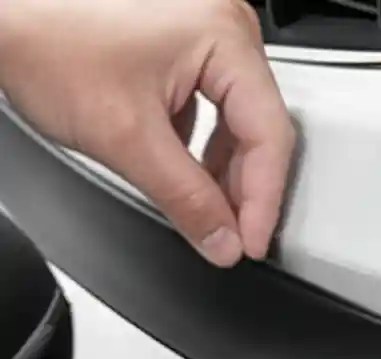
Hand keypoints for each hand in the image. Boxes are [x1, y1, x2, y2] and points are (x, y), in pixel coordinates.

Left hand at [0, 0, 294, 266]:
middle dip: (244, 187)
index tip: (250, 242)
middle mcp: (226, 25)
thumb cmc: (43, 40)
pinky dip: (203, 143)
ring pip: (237, 118)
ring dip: (223, 168)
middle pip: (258, 126)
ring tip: (206, 209)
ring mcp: (207, 30)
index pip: (269, 133)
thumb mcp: (124, 135)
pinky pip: (214, 102)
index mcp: (225, 35)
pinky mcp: (185, 40)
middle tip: (232, 236)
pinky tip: (186, 171)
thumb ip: (184, 197)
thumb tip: (224, 240)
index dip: (263, 199)